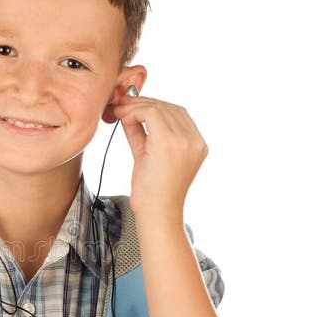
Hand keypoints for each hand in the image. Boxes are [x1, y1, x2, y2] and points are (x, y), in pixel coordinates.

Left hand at [111, 95, 207, 219]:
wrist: (156, 214)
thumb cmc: (153, 193)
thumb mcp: (148, 156)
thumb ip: (142, 133)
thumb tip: (129, 113)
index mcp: (197, 144)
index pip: (177, 113)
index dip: (153, 106)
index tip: (132, 107)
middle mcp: (195, 140)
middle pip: (169, 107)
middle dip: (143, 103)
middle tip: (121, 105)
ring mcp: (185, 140)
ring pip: (159, 107)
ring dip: (136, 106)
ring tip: (119, 111)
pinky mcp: (168, 142)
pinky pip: (150, 113)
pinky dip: (134, 112)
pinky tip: (122, 118)